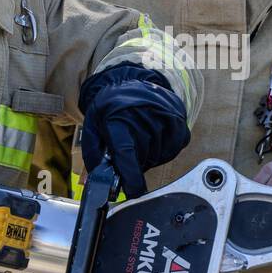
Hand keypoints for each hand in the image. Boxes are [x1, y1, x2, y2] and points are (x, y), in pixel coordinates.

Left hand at [79, 62, 189, 197]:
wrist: (133, 82)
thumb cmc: (111, 107)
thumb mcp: (92, 125)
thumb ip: (93, 153)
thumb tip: (97, 179)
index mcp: (119, 119)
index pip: (127, 152)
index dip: (131, 175)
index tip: (134, 191)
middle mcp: (145, 116)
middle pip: (144, 158)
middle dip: (134, 162)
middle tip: (128, 150)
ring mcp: (165, 117)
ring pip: (159, 155)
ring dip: (149, 156)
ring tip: (140, 139)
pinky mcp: (179, 121)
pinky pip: (173, 149)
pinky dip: (163, 150)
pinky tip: (154, 137)